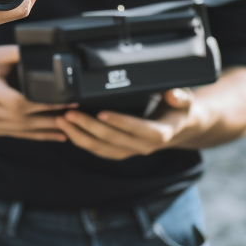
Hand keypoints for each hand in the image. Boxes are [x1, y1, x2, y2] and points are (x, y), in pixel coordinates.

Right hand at [0, 44, 68, 141]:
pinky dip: (39, 134)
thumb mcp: (2, 52)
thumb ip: (24, 54)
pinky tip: (58, 134)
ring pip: (23, 130)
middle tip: (75, 112)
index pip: (19, 102)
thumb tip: (51, 52)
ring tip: (72, 124)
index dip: (44, 104)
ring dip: (49, 128)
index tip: (65, 100)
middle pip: (24, 118)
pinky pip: (19, 134)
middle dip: (52, 117)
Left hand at [57, 88, 204, 159]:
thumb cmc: (178, 107)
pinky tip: (68, 131)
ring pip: (103, 148)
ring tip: (62, 120)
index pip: (138, 130)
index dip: (120, 122)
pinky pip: (100, 150)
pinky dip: (83, 142)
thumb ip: (180, 96)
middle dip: (90, 127)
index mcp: (160, 133)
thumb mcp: (184, 99)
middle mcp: (144, 146)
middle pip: (114, 140)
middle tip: (70, 113)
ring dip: (80, 136)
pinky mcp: (121, 151)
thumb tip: (173, 94)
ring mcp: (131, 151)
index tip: (101, 112)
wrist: (180, 126)